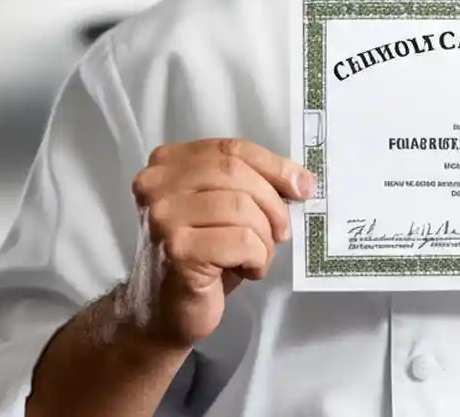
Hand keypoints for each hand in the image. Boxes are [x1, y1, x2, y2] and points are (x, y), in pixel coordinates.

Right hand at [122, 139, 314, 348]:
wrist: (164, 311)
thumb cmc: (203, 256)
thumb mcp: (226, 209)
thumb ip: (251, 185)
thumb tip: (302, 181)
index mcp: (168, 163)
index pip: (232, 149)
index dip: (274, 165)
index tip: (303, 186)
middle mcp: (157, 183)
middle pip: (236, 172)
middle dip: (272, 204)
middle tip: (281, 232)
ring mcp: (163, 216)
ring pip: (241, 207)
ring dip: (264, 238)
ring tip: (256, 256)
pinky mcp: (177, 250)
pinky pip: (241, 241)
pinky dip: (256, 257)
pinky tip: (247, 270)